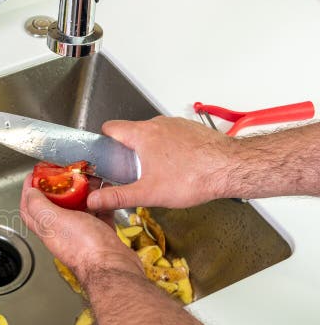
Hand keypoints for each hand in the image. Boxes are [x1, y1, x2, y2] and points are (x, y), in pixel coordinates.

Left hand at [20, 174, 141, 283]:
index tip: (33, 176)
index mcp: (47, 230)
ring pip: (79, 209)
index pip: (29, 209)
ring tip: (87, 180)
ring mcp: (82, 234)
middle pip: (55, 206)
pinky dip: (102, 202)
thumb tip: (29, 193)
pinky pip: (100, 214)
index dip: (28, 192)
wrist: (113, 266)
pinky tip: (106, 194)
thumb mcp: (55, 220)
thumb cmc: (84, 247)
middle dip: (57, 188)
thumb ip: (39, 206)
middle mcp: (62, 232)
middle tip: (63, 175)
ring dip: (81, 193)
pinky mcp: (101, 235)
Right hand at [87, 116, 235, 211]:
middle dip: (128, 152)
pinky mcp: (192, 130)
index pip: (110, 127)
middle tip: (132, 174)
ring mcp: (176, 125)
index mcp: (141, 134)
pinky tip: (178, 168)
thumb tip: (93, 201)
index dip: (104, 141)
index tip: (105, 157)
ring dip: (150, 151)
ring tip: (158, 173)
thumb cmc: (193, 177)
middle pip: (132, 133)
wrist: (231, 167)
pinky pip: (172, 137)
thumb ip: (117, 196)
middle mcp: (158, 124)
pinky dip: (170, 150)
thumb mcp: (148, 193)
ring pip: (153, 135)